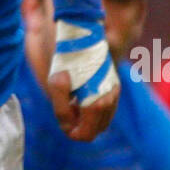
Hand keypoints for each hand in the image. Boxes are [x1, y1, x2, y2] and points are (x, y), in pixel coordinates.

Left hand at [47, 19, 119, 140]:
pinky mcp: (114, 88)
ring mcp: (114, 94)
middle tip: (67, 107)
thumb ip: (60, 106)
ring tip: (73, 102)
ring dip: (86, 118)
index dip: (72, 131)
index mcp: (96, 101)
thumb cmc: (68, 58)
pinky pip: (107, 111)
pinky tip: (81, 98)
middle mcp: (109, 100)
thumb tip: (69, 122)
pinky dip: (94, 112)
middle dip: (79, 125)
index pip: (85, 135)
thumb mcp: (55, 81)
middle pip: (94, 131)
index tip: (64, 116)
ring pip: (102, 122)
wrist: (84, 35)